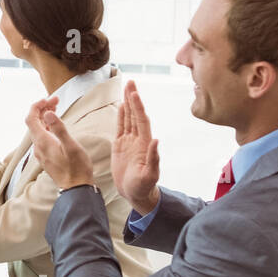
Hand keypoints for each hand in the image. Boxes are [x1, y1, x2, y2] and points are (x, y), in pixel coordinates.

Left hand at [24, 98, 94, 189]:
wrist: (76, 189)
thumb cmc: (76, 168)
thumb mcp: (71, 146)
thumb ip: (59, 128)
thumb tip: (48, 113)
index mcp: (42, 141)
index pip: (31, 118)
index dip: (37, 106)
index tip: (49, 98)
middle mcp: (38, 147)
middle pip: (34, 122)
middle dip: (43, 109)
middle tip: (56, 100)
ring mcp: (41, 153)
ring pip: (38, 130)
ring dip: (45, 117)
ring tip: (57, 108)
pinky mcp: (46, 157)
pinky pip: (42, 137)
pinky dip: (47, 127)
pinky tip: (56, 126)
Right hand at [112, 81, 160, 214]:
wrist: (136, 194)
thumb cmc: (143, 187)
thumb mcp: (150, 175)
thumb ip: (153, 158)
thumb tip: (156, 140)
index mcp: (144, 144)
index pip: (141, 120)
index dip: (137, 106)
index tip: (133, 93)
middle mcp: (138, 139)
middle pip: (135, 114)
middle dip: (133, 98)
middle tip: (130, 82)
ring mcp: (130, 142)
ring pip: (128, 118)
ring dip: (128, 103)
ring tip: (126, 88)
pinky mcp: (121, 146)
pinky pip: (121, 127)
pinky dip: (121, 116)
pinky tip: (121, 106)